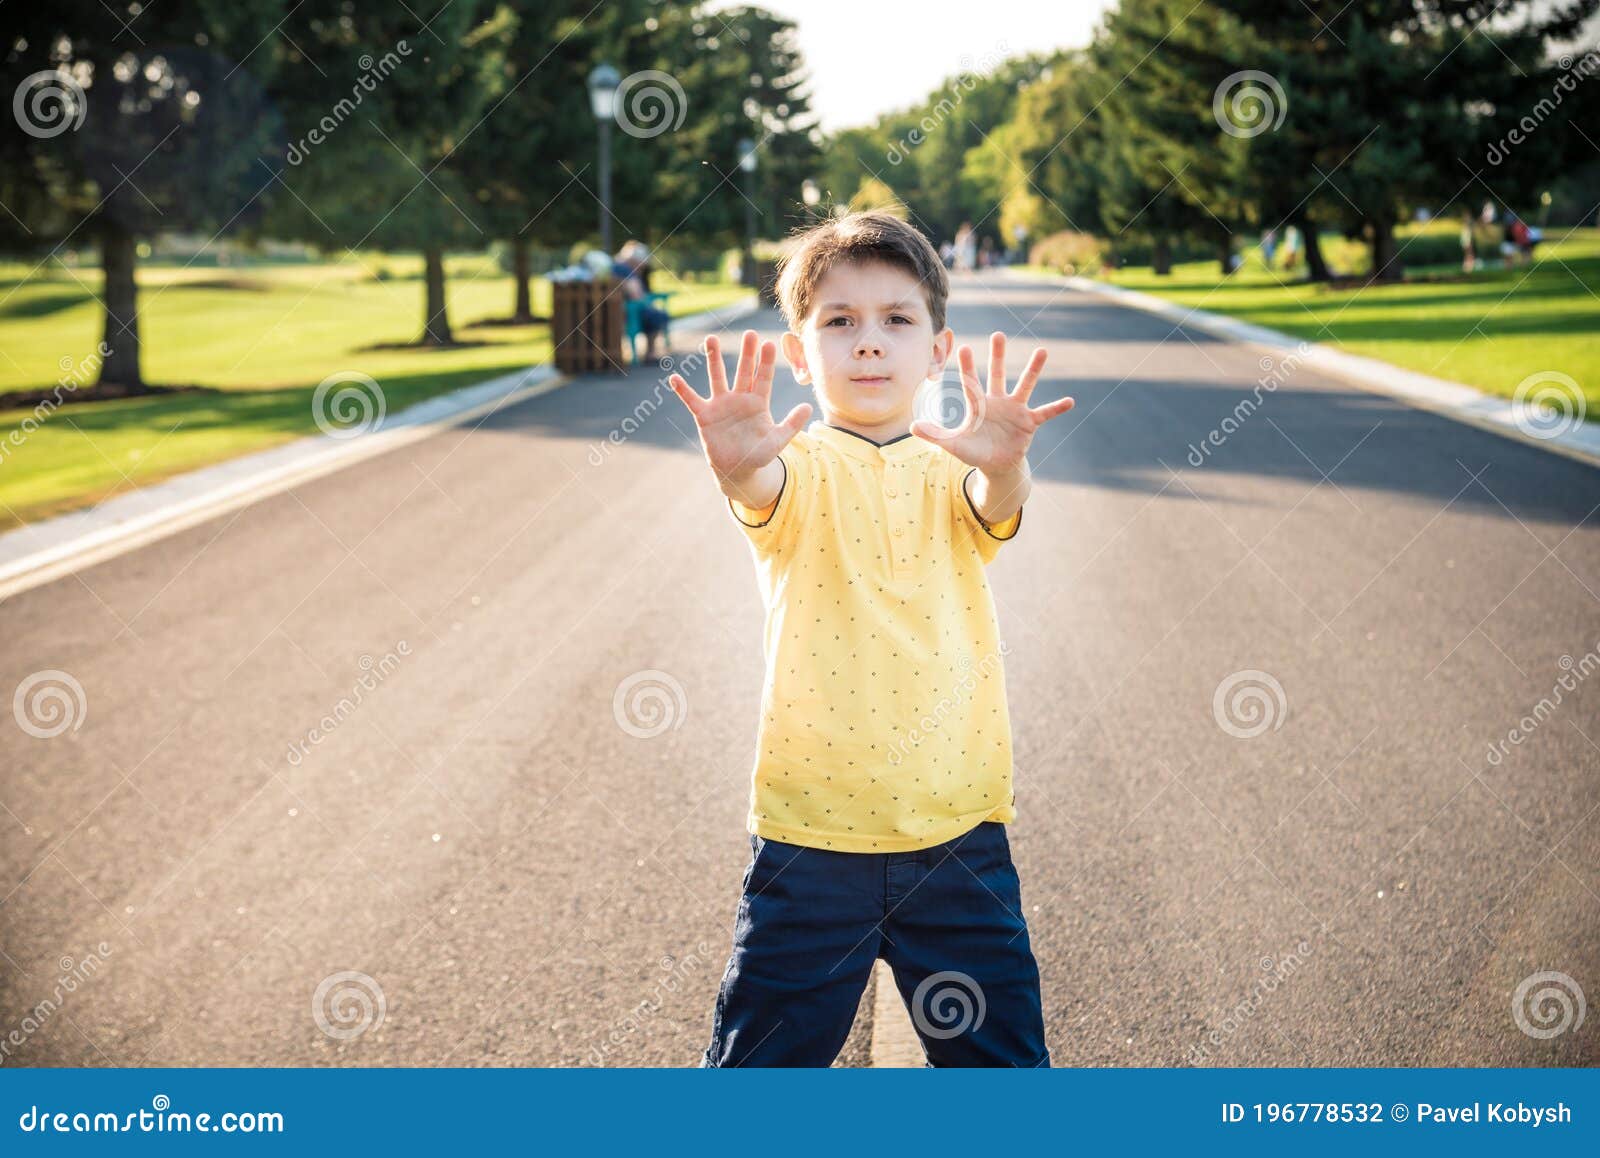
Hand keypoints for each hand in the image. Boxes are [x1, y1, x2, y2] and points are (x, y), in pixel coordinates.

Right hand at [667, 330, 811, 482]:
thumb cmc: (758, 454)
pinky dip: (683, 390)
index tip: (769, 344)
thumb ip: (791, 424)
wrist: (736, 469)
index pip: (763, 378)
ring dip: (714, 359)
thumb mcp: (777, 441)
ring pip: (717, 377)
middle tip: (750, 334)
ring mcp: (721, 405)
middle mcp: (739, 399)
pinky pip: (692, 400)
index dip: (765, 362)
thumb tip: (808, 407)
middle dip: (746, 354)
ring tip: (711, 339)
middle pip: (743, 371)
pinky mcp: (705, 416)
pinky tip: (674, 378)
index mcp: (758, 403)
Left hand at [910, 332, 1074, 473]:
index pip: (971, 382)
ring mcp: (1015, 410)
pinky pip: (1045, 413)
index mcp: (978, 404)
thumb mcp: (954, 444)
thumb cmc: (974, 450)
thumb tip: (913, 427)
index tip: (964, 346)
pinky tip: (1070, 401)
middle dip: (998, 356)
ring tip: (1042, 351)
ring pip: (1024, 385)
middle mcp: (997, 401)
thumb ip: (936, 435)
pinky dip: (1057, 408)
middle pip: (997, 374)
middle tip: (998, 334)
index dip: (968, 366)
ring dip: (1032, 370)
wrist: (996, 464)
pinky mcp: (1029, 423)